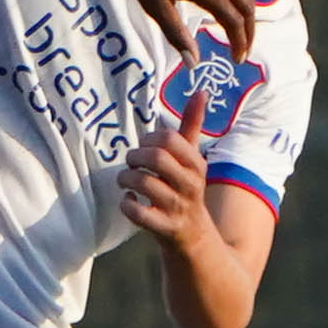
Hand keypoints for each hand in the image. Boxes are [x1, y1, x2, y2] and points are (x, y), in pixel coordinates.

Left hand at [104, 0, 259, 59]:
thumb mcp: (154, 5)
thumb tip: (193, 63)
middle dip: (248, 29)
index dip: (239, 43)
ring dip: (249, 4)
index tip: (238, 59)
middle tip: (243, 46)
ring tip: (241, 20)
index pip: (234, 21)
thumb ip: (177, 34)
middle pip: (247, 4)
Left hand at [118, 118, 213, 250]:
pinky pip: (138, 214)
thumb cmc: (185, 188)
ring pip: (144, 184)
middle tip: (131, 162)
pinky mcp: (165, 228)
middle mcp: (190, 185)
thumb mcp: (192, 158)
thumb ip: (193, 125)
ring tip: (126, 180)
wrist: (194, 236)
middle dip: (135, 157)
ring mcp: (178, 207)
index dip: (150, 138)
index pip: (170, 139)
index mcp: (197, 164)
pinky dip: (127, 205)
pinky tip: (129, 200)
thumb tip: (201, 91)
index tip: (144, 146)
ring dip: (126, 179)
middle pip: (156, 159)